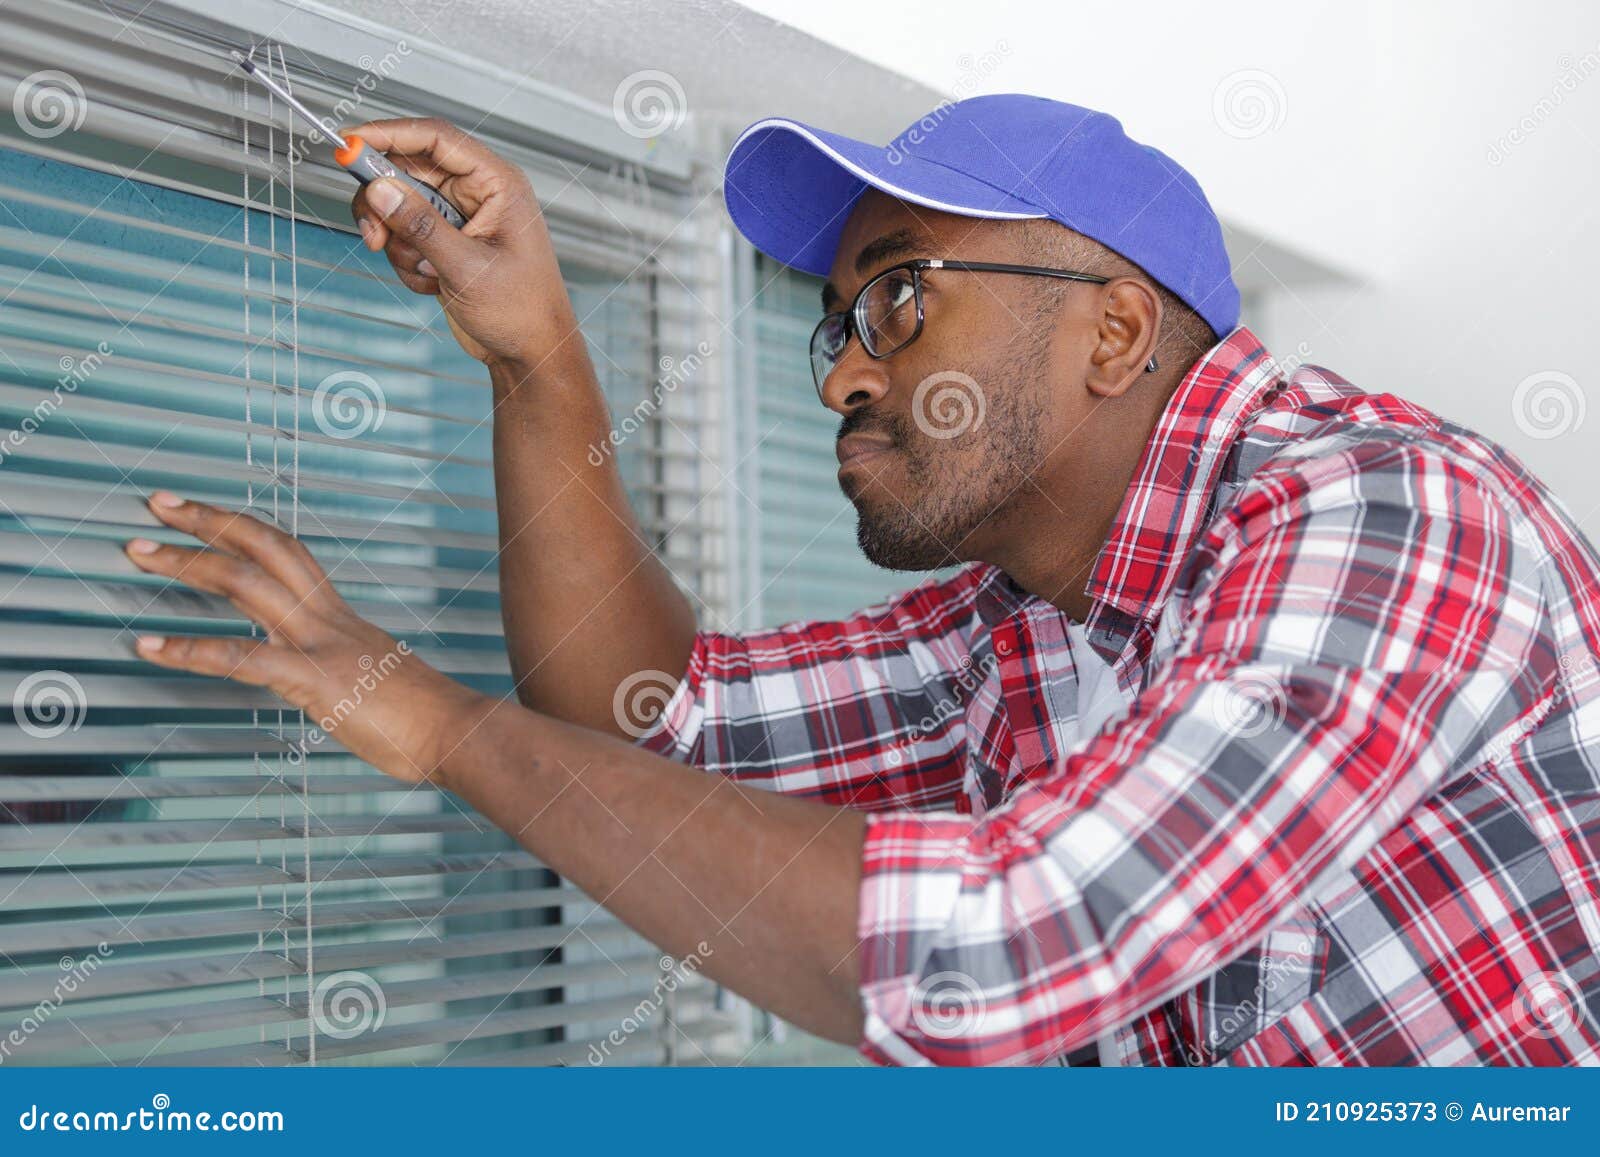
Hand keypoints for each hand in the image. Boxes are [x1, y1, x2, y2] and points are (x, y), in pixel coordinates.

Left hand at [124, 492, 489, 785]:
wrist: (458, 732)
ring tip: (140, 552)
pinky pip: (242, 658)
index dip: (242, 526)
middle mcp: (327, 619)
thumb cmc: (426, 718)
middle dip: (207, 521)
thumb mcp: (376, 678)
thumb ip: (342, 668)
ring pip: (246, 585)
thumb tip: (326, 680)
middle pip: (263, 548)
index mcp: (340, 618)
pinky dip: (191, 650)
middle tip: (158, 505)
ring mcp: (320, 645)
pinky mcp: (313, 680)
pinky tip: (151, 647)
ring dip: (187, 563)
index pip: (287, 552)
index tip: (203, 511)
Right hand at [346, 117, 577, 368]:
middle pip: (408, 171)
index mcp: (497, 184)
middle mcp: (477, 194)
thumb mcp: (466, 267)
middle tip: (373, 234)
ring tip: (420, 271)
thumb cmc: (522, 311)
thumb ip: (420, 226)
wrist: (529, 353)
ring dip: (398, 241)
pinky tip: (432, 283)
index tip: (349, 142)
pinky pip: (405, 235)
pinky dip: (406, 261)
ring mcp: (459, 218)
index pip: (436, 139)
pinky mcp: (444, 241)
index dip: (389, 133)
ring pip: (400, 206)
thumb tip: (380, 190)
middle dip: (384, 204)